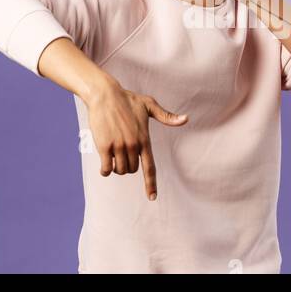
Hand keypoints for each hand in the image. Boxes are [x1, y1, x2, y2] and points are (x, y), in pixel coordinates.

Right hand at [82, 80, 187, 200]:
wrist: (104, 94)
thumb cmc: (127, 99)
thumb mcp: (149, 105)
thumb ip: (166, 116)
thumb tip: (186, 119)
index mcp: (144, 140)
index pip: (150, 168)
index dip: (151, 184)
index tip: (152, 197)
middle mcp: (133, 145)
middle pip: (131, 170)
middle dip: (127, 165)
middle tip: (122, 150)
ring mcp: (118, 146)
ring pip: (119, 170)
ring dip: (116, 167)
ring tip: (113, 152)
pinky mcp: (104, 146)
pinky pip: (106, 168)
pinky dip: (105, 169)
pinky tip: (104, 164)